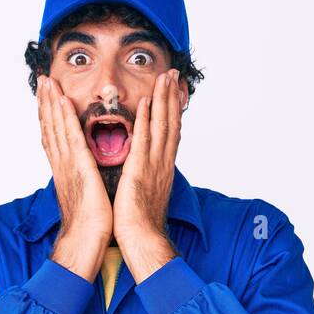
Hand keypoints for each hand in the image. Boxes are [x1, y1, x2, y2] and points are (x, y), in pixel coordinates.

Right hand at [37, 74, 111, 281]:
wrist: (85, 242)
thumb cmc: (89, 226)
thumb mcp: (86, 196)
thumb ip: (84, 181)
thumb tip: (87, 174)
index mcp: (65, 171)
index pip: (55, 138)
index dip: (50, 117)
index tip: (48, 98)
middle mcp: (62, 165)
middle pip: (50, 128)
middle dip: (46, 104)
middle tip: (42, 81)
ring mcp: (67, 165)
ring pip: (56, 128)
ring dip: (51, 103)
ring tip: (48, 82)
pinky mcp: (78, 167)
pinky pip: (71, 137)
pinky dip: (65, 117)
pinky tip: (62, 100)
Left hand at [114, 70, 183, 281]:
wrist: (141, 239)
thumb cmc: (140, 223)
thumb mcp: (145, 193)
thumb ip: (145, 177)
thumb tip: (142, 170)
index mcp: (161, 168)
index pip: (169, 134)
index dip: (172, 111)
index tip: (172, 92)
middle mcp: (162, 163)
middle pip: (170, 123)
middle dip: (171, 97)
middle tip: (173, 74)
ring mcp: (154, 165)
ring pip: (162, 126)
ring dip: (163, 100)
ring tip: (165, 77)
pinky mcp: (141, 170)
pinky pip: (145, 139)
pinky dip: (148, 120)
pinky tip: (148, 102)